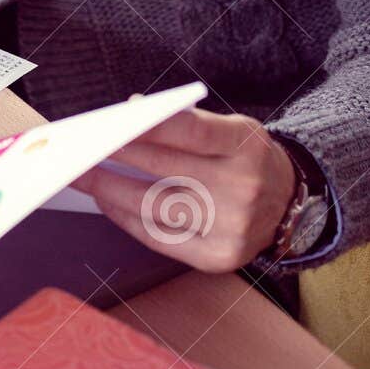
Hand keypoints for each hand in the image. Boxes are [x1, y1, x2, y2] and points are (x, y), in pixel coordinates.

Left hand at [69, 107, 296, 272]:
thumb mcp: (231, 128)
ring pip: (155, 206)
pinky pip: (160, 238)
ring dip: (110, 190)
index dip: (146, 125)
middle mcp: (242, 187)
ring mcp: (231, 227)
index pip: (189, 130)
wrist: (289, 206)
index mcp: (246, 145)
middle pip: (165, 169)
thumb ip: (185, 122)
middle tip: (80, 148)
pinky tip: (108, 202)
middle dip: (116, 156)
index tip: (109, 121)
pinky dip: (128, 219)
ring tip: (84, 176)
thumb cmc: (248, 159)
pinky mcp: (218, 258)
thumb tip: (130, 110)